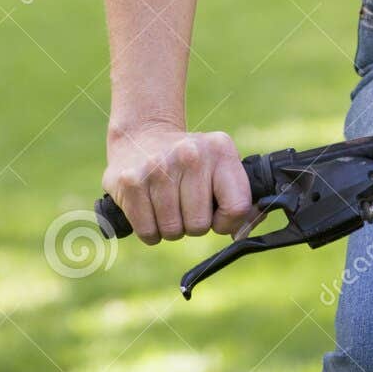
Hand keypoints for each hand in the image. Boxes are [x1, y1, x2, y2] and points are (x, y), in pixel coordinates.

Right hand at [102, 123, 253, 244]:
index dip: (227, 222)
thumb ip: (240, 201)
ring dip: (170, 228)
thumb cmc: (189, 163)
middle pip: (199, 224)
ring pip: (172, 231)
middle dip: (193, 225)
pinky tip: (150, 209)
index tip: (216, 214)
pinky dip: (150, 231)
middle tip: (185, 205)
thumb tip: (242, 235)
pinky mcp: (130, 182)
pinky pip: (147, 231)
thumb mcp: (220, 167)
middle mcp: (190, 154)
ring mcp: (158, 167)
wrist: (141, 137)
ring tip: (167, 204)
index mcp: (220, 149)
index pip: (236, 207)